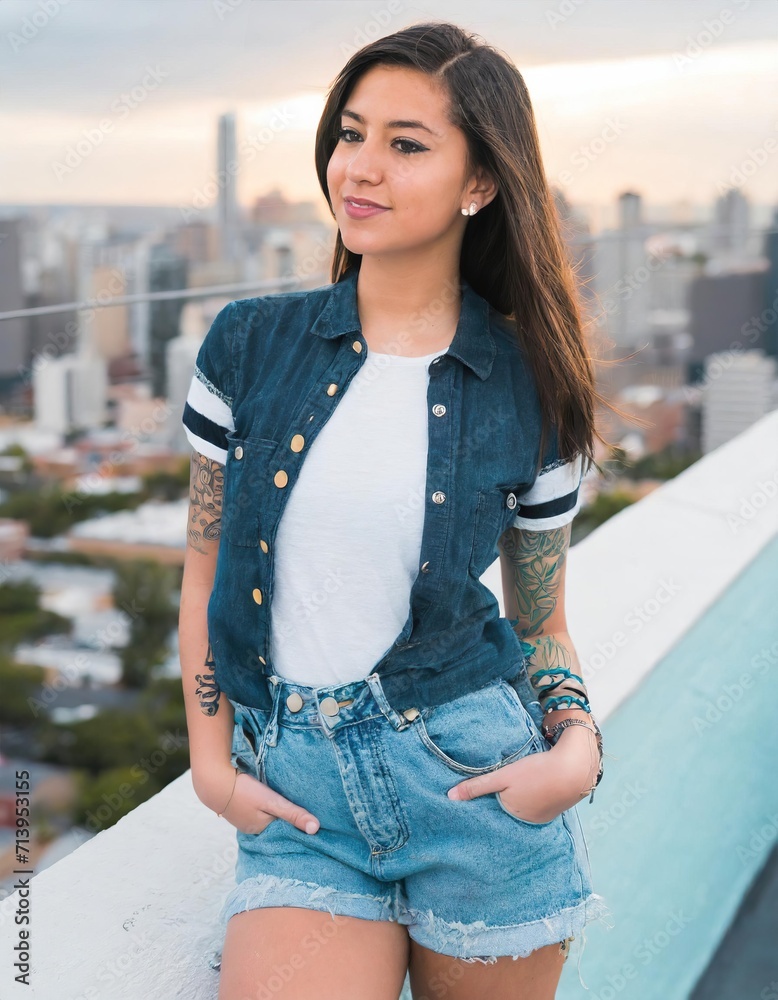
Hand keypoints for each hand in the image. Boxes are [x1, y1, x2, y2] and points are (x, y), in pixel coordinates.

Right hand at [195, 762, 320, 835]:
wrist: (213, 781)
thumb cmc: (244, 791)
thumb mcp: (272, 801)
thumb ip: (293, 813)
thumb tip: (316, 829)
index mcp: (262, 830)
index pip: (285, 831)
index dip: (297, 824)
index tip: (313, 821)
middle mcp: (252, 828)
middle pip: (275, 825)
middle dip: (286, 819)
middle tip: (303, 810)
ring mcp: (243, 819)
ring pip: (265, 817)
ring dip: (274, 812)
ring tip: (289, 805)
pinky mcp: (237, 808)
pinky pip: (255, 811)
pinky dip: (263, 807)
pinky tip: (267, 800)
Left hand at [446, 730, 595, 823]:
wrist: (574, 768)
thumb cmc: (536, 772)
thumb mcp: (503, 776)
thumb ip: (477, 786)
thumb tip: (449, 797)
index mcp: (512, 814)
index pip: (493, 808)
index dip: (489, 797)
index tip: (483, 791)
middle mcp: (528, 821)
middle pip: (509, 808)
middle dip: (505, 799)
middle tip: (507, 783)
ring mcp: (543, 816)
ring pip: (524, 806)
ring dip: (521, 796)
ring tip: (522, 783)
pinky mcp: (555, 808)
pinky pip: (538, 804)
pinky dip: (535, 796)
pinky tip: (536, 785)